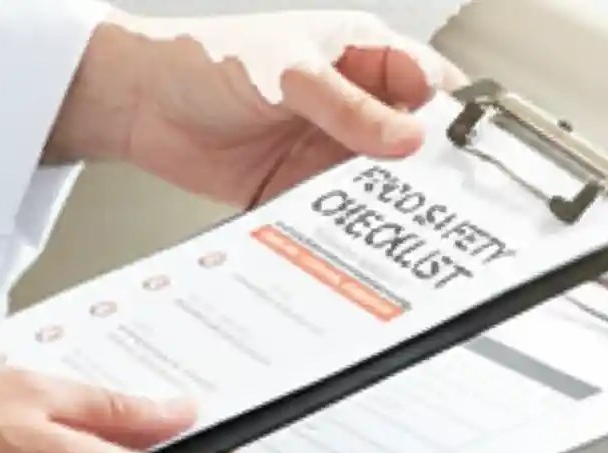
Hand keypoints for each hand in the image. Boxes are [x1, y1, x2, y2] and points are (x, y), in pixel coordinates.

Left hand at [47, 9, 466, 207]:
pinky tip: (353, 241)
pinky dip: (342, 228)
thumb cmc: (206, 58)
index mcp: (362, 55)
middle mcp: (351, 103)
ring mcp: (324, 148)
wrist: (139, 102)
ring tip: (405, 230)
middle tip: (443, 203)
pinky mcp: (295, 188)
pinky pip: (331, 212)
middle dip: (425, 172)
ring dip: (385, 205)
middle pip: (410, 143)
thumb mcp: (288, 72)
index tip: (468, 154)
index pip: (429, 85)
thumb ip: (348, 108)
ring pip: (374, 183)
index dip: (453, 118)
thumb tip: (407, 137)